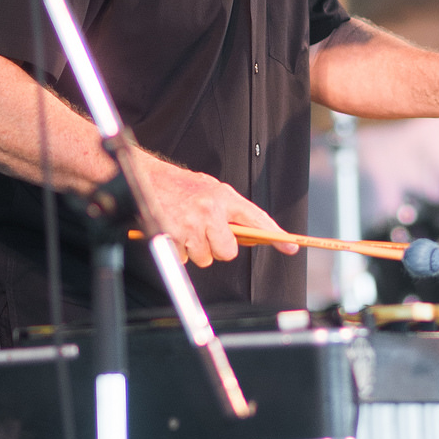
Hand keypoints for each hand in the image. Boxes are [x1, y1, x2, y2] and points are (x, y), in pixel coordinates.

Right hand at [134, 153, 298, 267]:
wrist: (147, 179)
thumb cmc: (182, 187)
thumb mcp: (212, 190)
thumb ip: (230, 211)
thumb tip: (249, 234)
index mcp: (223, 197)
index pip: (256, 218)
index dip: (275, 234)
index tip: (291, 246)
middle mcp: (210, 210)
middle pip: (228, 251)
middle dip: (217, 248)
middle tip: (206, 233)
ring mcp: (191, 225)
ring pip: (205, 258)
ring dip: (196, 250)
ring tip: (187, 229)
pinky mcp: (173, 237)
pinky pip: (184, 259)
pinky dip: (179, 251)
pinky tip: (175, 232)